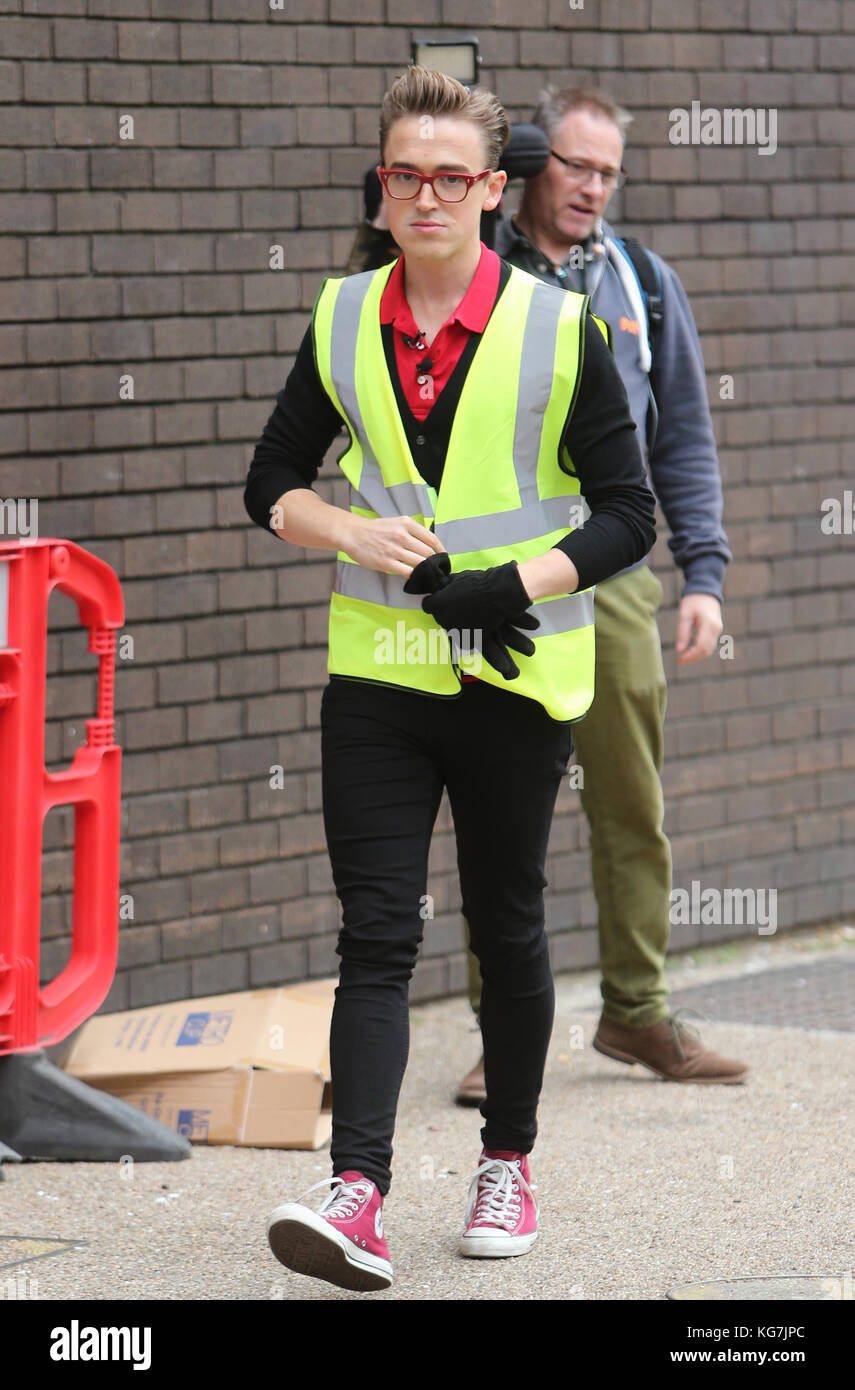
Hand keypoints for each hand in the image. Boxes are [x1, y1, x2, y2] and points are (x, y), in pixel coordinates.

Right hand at [342, 514, 444, 577]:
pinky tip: (416, 578)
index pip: (432, 539)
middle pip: (428, 552)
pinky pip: (407, 572)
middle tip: (438, 569)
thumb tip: (429, 545)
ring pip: (420, 563)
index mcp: (406, 524)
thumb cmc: (376, 529)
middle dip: (435, 563)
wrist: (353, 534)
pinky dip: (415, 576)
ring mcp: (394, 549)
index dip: (441, 551)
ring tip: (429, 575)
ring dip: (427, 571)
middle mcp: (402, 535)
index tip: (443, 557)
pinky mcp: (386, 562)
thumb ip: (412, 532)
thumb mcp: (396, 522)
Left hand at [405, 556, 539, 680]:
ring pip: (451, 629)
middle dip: (446, 612)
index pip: (427, 605)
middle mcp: (444, 619)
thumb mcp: (457, 579)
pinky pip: (464, 640)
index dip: (434, 601)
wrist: (498, 594)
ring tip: (470, 615)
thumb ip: (445, 587)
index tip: (442, 599)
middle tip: (460, 606)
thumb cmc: (478, 583)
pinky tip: (474, 626)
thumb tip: (442, 589)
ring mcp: (456, 630)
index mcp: (438, 604)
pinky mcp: (469, 638)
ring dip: (457, 624)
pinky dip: (468, 635)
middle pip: (439, 617)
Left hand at [676, 593, 722, 665]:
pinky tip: (689, 652)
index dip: (690, 655)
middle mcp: (716, 629)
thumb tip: (679, 650)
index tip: (679, 659)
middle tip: (679, 662)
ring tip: (683, 659)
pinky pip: (709, 645)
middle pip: (706, 650)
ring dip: (696, 656)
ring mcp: (718, 630)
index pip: (701, 646)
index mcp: (709, 624)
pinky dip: (700, 651)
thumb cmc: (693, 601)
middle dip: (693, 658)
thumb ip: (682, 632)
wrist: (706, 591)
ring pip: (709, 650)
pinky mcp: (716, 631)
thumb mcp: (684, 614)